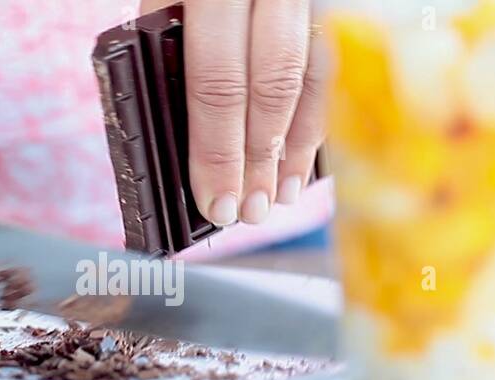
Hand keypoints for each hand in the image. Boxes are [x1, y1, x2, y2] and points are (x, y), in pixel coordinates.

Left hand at [140, 0, 326, 224]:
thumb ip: (168, 51)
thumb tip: (181, 137)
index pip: (216, 82)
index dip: (217, 151)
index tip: (212, 200)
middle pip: (269, 87)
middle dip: (257, 160)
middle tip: (247, 211)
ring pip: (308, 76)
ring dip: (294, 145)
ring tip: (278, 195)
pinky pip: (326, 60)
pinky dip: (314, 112)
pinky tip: (303, 151)